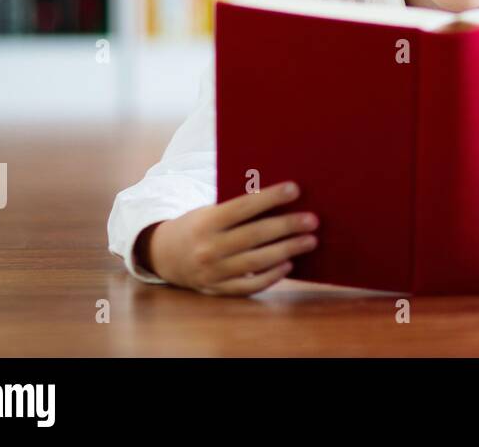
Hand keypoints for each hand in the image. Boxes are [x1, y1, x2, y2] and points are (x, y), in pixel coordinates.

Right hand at [145, 181, 319, 295]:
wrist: (165, 255)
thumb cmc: (199, 225)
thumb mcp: (210, 210)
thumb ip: (238, 208)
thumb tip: (281, 199)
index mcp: (205, 221)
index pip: (242, 206)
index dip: (270, 197)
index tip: (295, 189)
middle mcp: (208, 248)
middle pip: (254, 235)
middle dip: (286, 227)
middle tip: (313, 220)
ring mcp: (212, 272)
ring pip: (255, 262)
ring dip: (287, 250)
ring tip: (310, 241)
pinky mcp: (217, 289)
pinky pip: (249, 286)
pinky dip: (270, 276)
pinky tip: (288, 264)